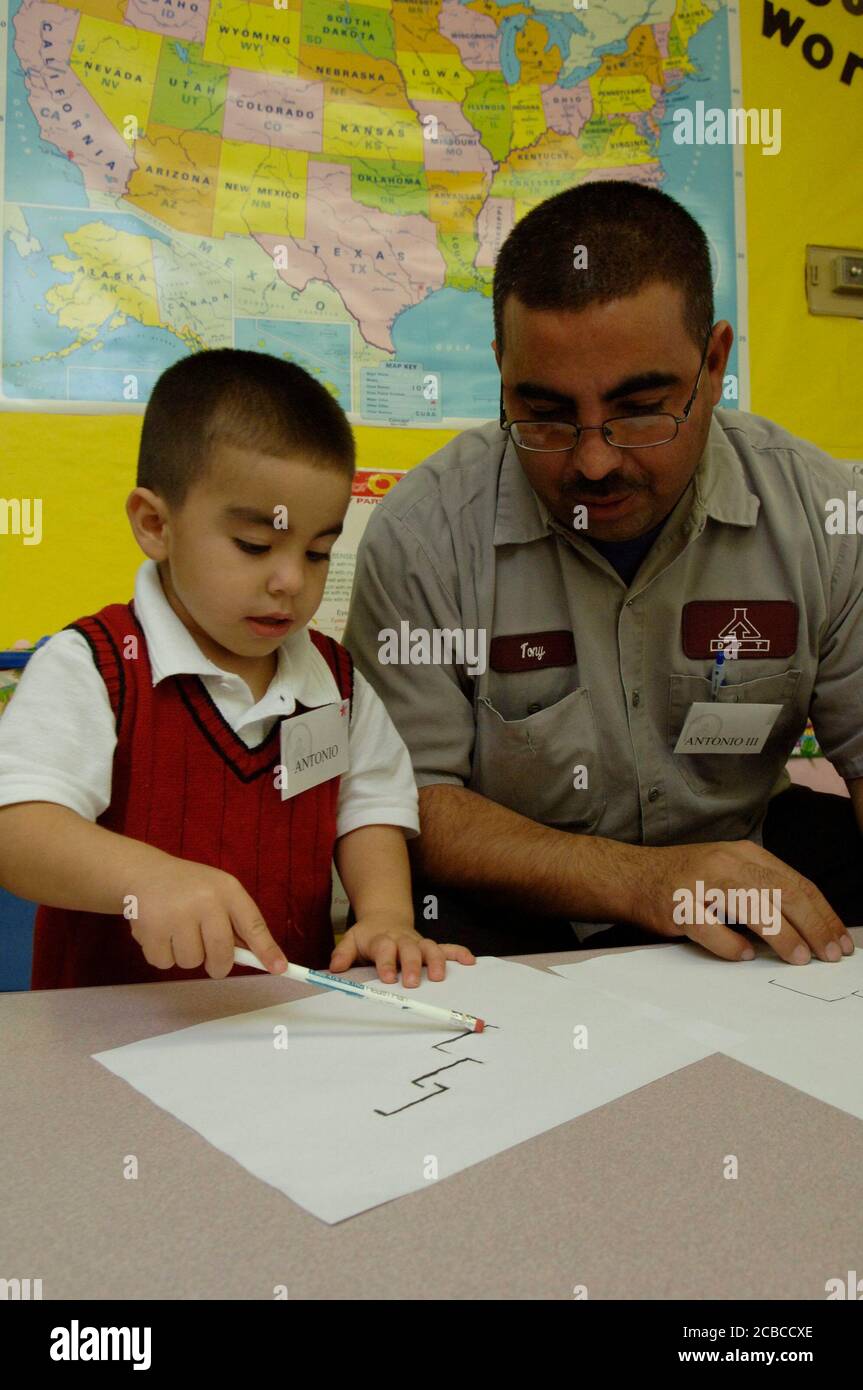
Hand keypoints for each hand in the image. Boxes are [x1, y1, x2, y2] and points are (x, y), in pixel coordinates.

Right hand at [129, 855, 287, 978]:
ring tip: (178, 932)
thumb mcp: (218, 893)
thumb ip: (236, 924)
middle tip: (211, 959)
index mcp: (227, 889)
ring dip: (186, 956)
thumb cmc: (189, 888)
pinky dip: (163, 956)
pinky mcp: (150, 929)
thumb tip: (255, 960)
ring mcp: (176, 914)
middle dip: (218, 965)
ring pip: (191, 962)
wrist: (144, 872)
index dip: (267, 950)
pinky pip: (165, 963)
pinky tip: (160, 933)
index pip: (253, 925)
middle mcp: (204, 900)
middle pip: (221, 955)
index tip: (279, 969)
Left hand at [329, 912, 475, 985]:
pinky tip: (470, 962)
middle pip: (409, 949)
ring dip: (436, 961)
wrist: (384, 917)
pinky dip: (459, 953)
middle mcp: (402, 940)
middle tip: (411, 983)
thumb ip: (342, 954)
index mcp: (382, 940)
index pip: (384, 949)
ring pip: (431, 948)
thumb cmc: (368, 936)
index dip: (386, 963)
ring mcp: (418, 942)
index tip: (386, 978)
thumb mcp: (350, 940)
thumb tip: (334, 968)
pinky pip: (447, 948)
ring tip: (439, 978)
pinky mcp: (429, 946)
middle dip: (412, 965)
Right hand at [640, 840, 853, 963]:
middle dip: (813, 925)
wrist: (631, 876)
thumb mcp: (729, 871)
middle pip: (783, 892)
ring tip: (799, 957)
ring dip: (782, 935)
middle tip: (829, 953)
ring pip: (754, 906)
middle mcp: (726, 863)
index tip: (839, 939)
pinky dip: (732, 946)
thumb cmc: (685, 880)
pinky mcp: (679, 906)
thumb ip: (763, 888)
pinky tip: (745, 955)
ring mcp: (701, 883)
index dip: (823, 913)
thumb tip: (809, 924)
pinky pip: (712, 930)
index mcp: (744, 854)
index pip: (796, 882)